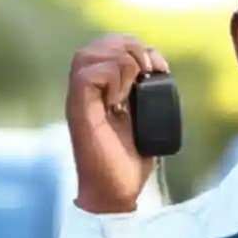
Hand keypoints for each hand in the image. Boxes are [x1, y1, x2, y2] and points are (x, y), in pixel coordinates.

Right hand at [66, 35, 169, 213]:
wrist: (115, 193)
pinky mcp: (78, 111)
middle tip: (151, 71)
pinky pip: (87, 76)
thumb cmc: (127, 163)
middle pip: (97, 45)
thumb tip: (157, 71)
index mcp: (99, 90)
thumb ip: (145, 95)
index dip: (134, 46)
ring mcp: (79, 101)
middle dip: (129, 48)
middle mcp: (85, 92)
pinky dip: (111, 79)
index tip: (160, 67)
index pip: (108, 46)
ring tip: (135, 88)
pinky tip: (121, 101)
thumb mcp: (144, 119)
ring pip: (89, 54)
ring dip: (121, 63)